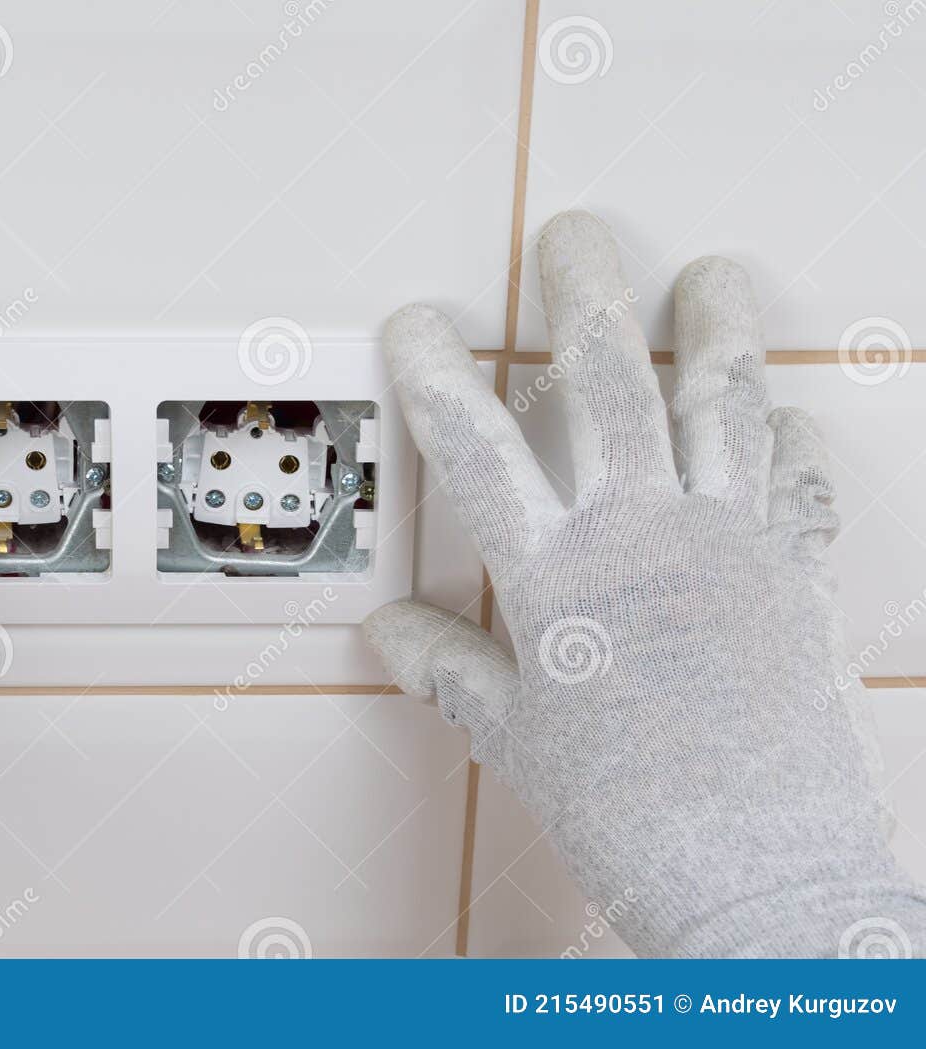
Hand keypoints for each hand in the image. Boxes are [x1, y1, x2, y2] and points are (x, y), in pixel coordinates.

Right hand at [364, 210, 924, 956]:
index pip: (476, 446)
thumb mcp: (516, 741)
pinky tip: (787, 417)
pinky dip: (791, 443)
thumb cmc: (627, 815)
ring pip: (721, 407)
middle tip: (576, 236)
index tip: (418, 323)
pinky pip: (797, 488)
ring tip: (712, 273)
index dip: (437, 372)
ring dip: (716, 329)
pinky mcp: (795, 578)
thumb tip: (393, 637)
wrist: (755, 873)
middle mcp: (642, 539)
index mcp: (556, 577)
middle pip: (610, 385)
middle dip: (586, 296)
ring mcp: (729, 548)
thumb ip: (452, 671)